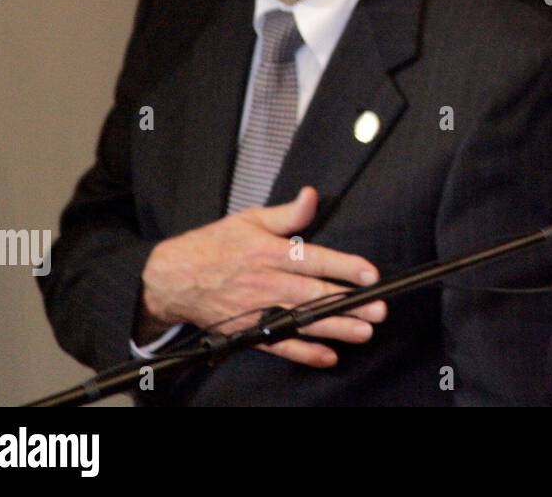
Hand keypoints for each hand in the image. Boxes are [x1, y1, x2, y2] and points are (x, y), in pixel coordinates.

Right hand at [140, 186, 387, 367]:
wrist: (173, 278)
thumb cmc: (215, 245)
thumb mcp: (250, 220)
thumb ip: (287, 213)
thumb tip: (312, 196)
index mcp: (269, 253)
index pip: (314, 259)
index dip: (344, 266)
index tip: (370, 273)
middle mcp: (266, 283)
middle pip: (314, 294)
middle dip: (349, 303)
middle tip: (378, 309)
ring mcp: (258, 310)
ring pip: (303, 321)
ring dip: (335, 328)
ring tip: (364, 332)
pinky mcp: (249, 331)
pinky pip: (280, 345)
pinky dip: (304, 353)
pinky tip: (329, 355)